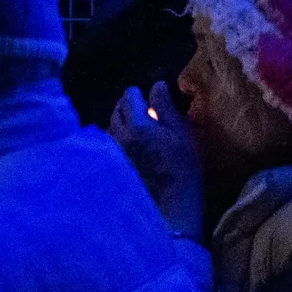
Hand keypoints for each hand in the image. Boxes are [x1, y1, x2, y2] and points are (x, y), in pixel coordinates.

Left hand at [110, 82, 203, 237]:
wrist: (170, 207)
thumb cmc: (183, 170)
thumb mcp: (183, 136)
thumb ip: (167, 108)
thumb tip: (157, 85)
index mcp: (139, 124)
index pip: (129, 97)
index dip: (137, 93)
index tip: (143, 94)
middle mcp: (120, 134)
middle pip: (116, 109)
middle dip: (126, 104)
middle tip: (140, 107)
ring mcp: (113, 149)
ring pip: (110, 124)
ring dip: (119, 119)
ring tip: (134, 124)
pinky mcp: (111, 163)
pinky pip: (108, 141)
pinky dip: (115, 135)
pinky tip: (127, 142)